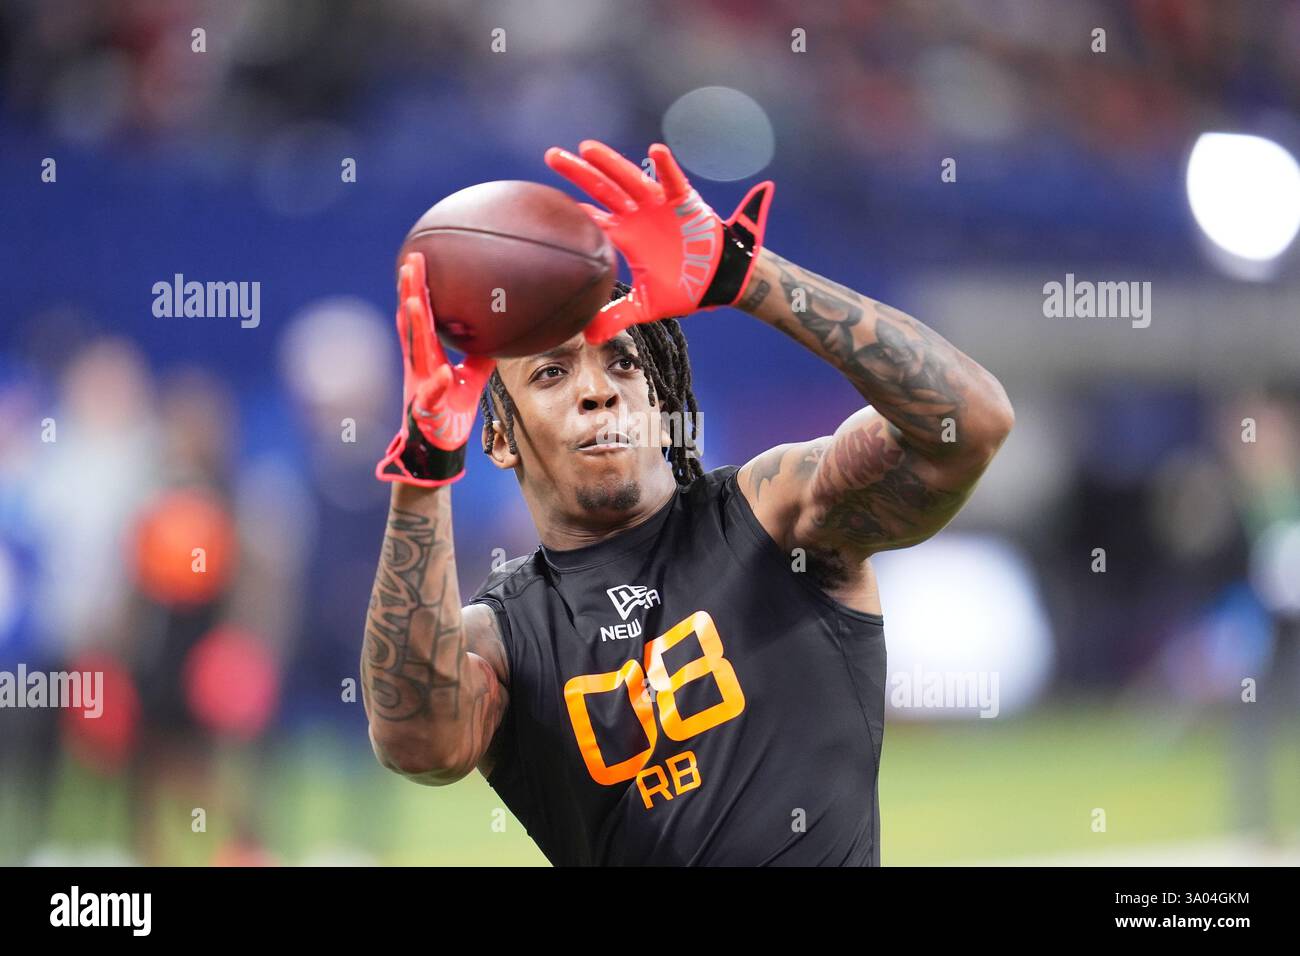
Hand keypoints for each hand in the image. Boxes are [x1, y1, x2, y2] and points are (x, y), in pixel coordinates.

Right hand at [376, 252, 495, 486]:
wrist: (437, 446)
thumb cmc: (450, 411)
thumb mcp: (470, 380)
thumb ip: (479, 357)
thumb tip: (500, 336)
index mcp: (427, 356)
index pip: (422, 317)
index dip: (419, 289)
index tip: (417, 261)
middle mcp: (420, 365)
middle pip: (413, 323)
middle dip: (410, 293)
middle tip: (410, 263)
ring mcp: (420, 385)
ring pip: (415, 352)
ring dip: (414, 326)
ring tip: (414, 300)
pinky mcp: (426, 410)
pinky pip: (431, 395)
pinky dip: (437, 384)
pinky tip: (443, 372)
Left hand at [544, 140, 773, 343]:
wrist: (719, 283)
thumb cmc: (683, 289)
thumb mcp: (646, 306)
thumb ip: (617, 316)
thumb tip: (588, 338)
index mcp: (626, 236)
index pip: (594, 218)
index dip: (574, 211)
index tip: (547, 201)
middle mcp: (638, 216)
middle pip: (603, 189)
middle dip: (578, 172)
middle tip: (552, 156)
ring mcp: (660, 206)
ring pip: (631, 179)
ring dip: (611, 163)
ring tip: (588, 149)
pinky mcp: (685, 203)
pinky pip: (675, 182)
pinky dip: (668, 167)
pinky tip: (656, 151)